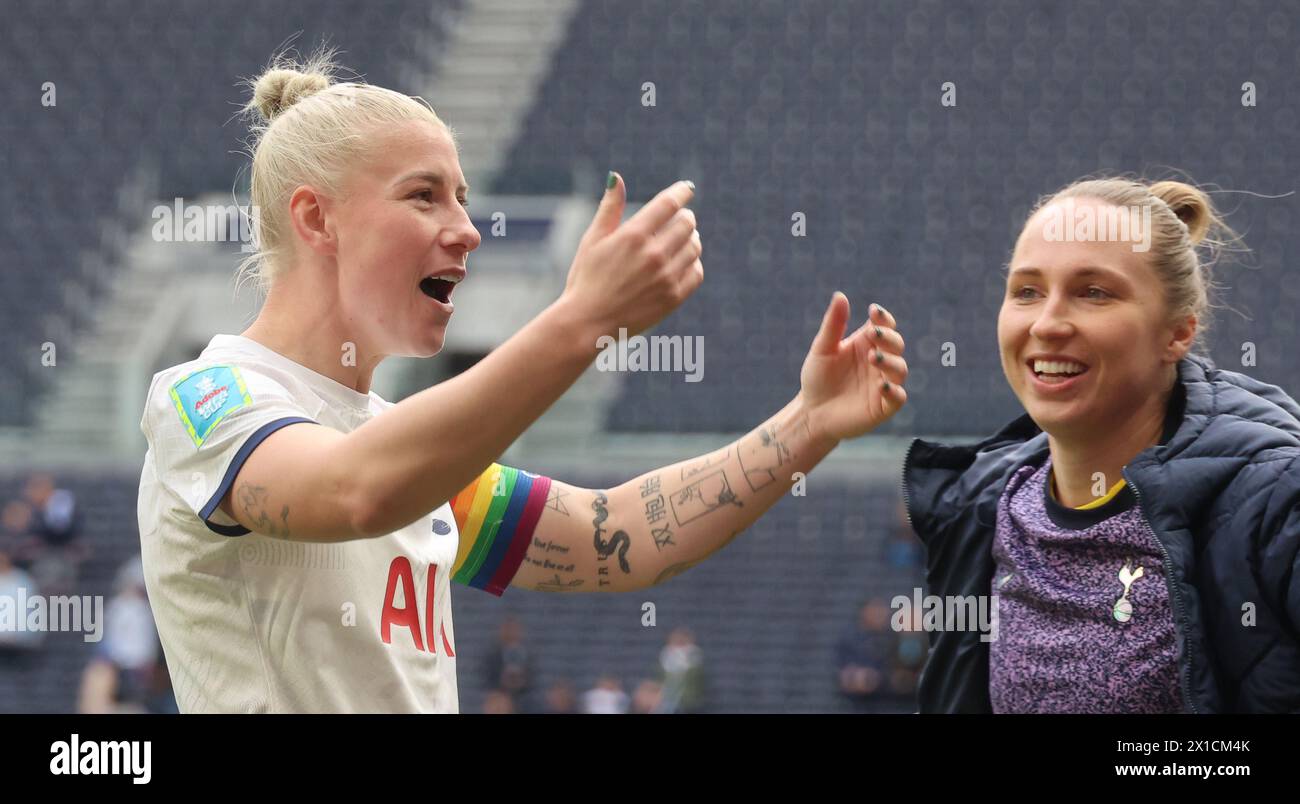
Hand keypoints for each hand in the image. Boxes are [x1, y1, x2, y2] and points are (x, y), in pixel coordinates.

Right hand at [560, 173, 702, 338]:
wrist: (587, 323)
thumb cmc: (586, 279)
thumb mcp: (593, 240)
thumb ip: (610, 208)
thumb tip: (617, 177)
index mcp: (632, 236)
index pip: (668, 204)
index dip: (681, 192)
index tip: (686, 189)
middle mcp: (653, 255)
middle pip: (686, 223)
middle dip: (684, 217)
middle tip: (678, 219)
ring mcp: (665, 277)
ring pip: (694, 247)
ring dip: (690, 239)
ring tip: (680, 240)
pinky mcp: (673, 298)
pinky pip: (696, 273)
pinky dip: (693, 264)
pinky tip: (682, 263)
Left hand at [800, 292, 907, 441]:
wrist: (811, 412)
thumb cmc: (818, 378)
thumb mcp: (822, 349)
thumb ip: (833, 324)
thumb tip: (840, 295)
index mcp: (867, 344)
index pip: (884, 327)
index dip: (884, 318)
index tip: (874, 312)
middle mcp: (880, 362)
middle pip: (896, 345)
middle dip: (888, 338)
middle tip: (873, 335)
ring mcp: (884, 384)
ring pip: (900, 369)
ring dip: (890, 362)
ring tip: (874, 358)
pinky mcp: (884, 406)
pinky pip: (898, 397)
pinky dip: (894, 391)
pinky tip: (882, 386)